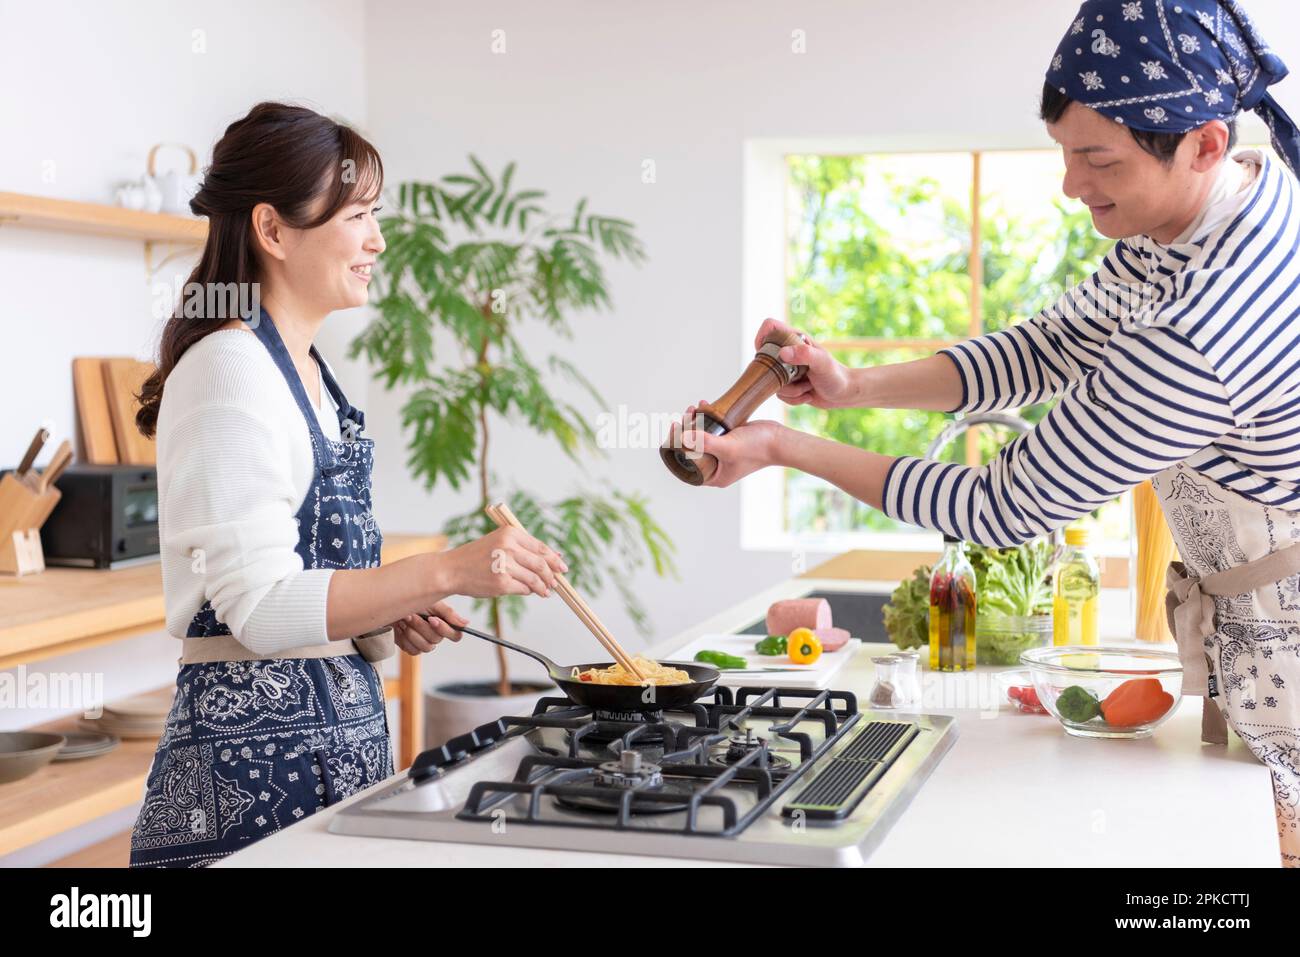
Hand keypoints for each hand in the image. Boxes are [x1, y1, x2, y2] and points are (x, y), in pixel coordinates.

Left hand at [392, 600, 467, 655]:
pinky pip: (413, 651)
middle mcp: (436, 635)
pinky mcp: (412, 648)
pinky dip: (405, 639)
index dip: (445, 629)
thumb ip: (448, 613)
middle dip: (421, 627)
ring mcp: (424, 643)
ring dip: (413, 633)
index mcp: (444, 624)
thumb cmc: (412, 600)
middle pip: (436, 639)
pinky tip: (400, 629)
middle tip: (410, 615)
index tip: (432, 619)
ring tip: (404, 620)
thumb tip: (466, 623)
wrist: (390, 605)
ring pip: (426, 647)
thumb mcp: (431, 602)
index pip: (456, 635)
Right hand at [443, 525, 567, 598]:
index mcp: (510, 533)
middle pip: (541, 564)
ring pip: (534, 579)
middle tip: (555, 582)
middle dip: (551, 576)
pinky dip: (528, 591)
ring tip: (545, 591)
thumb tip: (554, 557)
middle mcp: (509, 547)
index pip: (541, 547)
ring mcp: (505, 566)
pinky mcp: (501, 583)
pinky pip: (523, 589)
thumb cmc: (476, 557)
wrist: (452, 570)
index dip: (554, 559)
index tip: (562, 567)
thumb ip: (523, 549)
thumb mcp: (499, 543)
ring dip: (542, 587)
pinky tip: (529, 592)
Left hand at [678, 405, 787, 487]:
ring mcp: (723, 452)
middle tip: (684, 416)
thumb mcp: (728, 447)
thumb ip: (706, 443)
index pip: (685, 464)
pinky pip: (712, 429)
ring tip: (693, 408)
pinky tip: (705, 405)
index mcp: (713, 476)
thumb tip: (683, 436)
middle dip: (685, 431)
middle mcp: (717, 466)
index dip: (675, 447)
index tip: (674, 428)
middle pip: (692, 449)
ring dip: (695, 422)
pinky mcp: (730, 440)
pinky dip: (707, 418)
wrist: (779, 440)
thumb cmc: (757, 448)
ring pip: (701, 437)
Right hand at [753, 318, 853, 408]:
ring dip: (789, 390)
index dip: (762, 337)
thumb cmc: (836, 375)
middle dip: (777, 375)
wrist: (845, 393)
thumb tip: (782, 353)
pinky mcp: (788, 385)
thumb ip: (804, 354)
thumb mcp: (822, 362)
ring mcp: (787, 369)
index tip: (764, 353)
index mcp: (795, 339)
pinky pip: (779, 394)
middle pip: (765, 359)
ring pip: (771, 380)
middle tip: (794, 378)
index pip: (770, 326)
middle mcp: (789, 352)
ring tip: (807, 387)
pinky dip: (792, 398)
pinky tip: (807, 395)